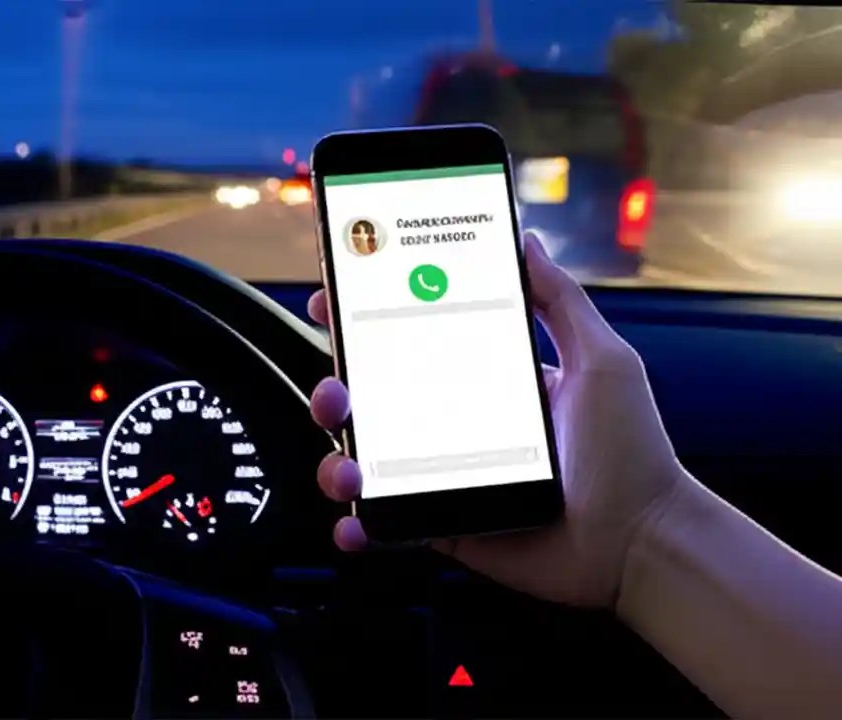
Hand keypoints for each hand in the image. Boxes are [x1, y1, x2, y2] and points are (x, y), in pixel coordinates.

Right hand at [308, 231, 687, 608]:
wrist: (644, 540)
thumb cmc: (632, 451)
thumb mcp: (601, 360)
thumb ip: (561, 300)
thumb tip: (526, 241)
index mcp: (484, 380)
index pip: (407, 343)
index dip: (362, 323)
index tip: (333, 303)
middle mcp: (454, 426)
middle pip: (370, 401)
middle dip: (334, 390)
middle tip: (337, 391)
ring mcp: (443, 477)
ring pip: (364, 462)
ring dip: (336, 460)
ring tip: (348, 465)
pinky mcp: (443, 526)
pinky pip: (386, 523)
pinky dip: (357, 525)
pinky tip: (356, 521)